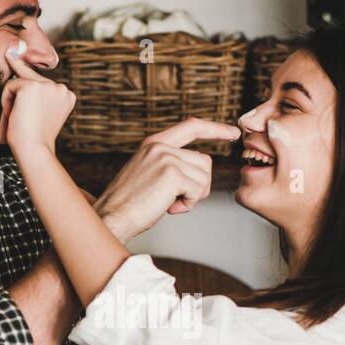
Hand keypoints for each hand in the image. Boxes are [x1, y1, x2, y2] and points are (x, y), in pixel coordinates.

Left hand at [0, 49, 75, 152]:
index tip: (15, 63)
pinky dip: (6, 102)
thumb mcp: (37, 113)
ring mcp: (48, 86)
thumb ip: (32, 90)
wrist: (34, 150)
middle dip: (17, 98)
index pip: (41, 84)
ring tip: (14, 122)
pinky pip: (10, 86)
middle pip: (29, 80)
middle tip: (12, 119)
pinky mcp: (32, 86)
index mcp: (67, 96)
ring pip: (18, 83)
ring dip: (11, 102)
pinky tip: (13, 116)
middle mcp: (61, 88)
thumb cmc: (32, 138)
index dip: (28, 91)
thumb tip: (11, 53)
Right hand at [94, 119, 239, 241]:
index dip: (215, 129)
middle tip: (175, 200)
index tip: (233, 133)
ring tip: (167, 203)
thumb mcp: (149, 173)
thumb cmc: (129, 204)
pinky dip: (188, 205)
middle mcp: (160, 146)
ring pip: (204, 178)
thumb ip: (171, 163)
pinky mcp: (172, 174)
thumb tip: (201, 166)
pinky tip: (168, 207)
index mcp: (153, 143)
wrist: (111, 217)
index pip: (192, 126)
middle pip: (204, 162)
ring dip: (192, 197)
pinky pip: (198, 191)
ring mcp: (166, 158)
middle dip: (198, 185)